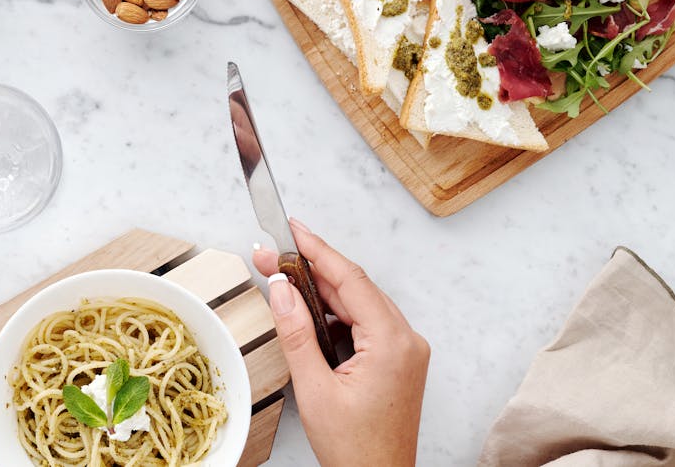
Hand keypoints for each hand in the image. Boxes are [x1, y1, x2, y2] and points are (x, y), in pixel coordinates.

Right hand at [253, 219, 429, 466]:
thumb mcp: (314, 389)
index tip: (292, 229)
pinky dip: (334, 316)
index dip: (316, 249)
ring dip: (320, 293)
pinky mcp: (397, 361)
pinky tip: (306, 315)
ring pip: (358, 304)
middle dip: (310, 269)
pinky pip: (364, 324)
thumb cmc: (355, 449)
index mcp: (392, 343)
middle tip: (269, 255)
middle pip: (354, 288)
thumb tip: (280, 288)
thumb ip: (296, 333)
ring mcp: (404, 350)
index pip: (350, 280)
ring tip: (279, 281)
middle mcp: (406, 340)